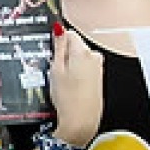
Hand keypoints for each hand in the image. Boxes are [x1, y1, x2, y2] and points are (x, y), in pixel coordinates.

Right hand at [49, 25, 102, 145]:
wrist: (81, 122)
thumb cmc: (68, 99)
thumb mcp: (56, 69)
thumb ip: (58, 46)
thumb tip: (58, 28)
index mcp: (83, 51)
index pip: (68, 34)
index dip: (57, 42)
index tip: (50, 53)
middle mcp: (94, 57)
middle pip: (75, 45)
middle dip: (63, 54)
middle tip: (53, 70)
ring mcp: (98, 68)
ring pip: (79, 57)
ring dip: (69, 65)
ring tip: (61, 81)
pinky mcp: (98, 78)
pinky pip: (84, 68)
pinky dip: (76, 73)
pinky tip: (69, 86)